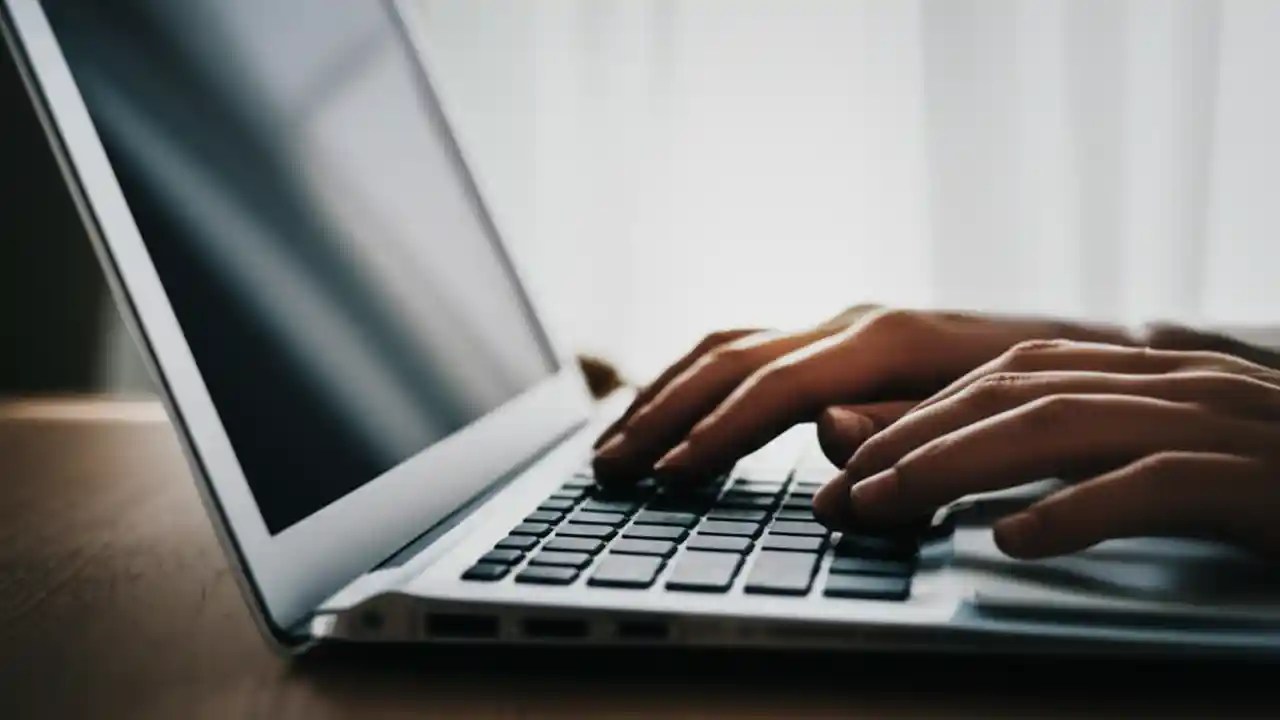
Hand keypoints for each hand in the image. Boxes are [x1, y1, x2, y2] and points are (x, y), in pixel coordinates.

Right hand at [592, 305, 1147, 485]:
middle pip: (730, 359)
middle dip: (663, 414)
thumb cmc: (1049, 395)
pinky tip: (674, 407)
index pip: (774, 387)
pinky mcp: (844, 338)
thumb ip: (904, 427)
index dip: (714, 434)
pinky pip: (749, 350)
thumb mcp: (991, 421)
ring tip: (616, 441)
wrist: (1098, 350)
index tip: (667, 477)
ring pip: (728, 346)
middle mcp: (854, 321)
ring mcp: (845, 325)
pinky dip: (697, 380)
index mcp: (886, 341)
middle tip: (610, 467)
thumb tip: (824, 428)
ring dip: (665, 392)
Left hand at [818, 339, 1279, 557]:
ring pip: (1063, 428)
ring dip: (961, 465)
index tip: (850, 461)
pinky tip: (1017, 541)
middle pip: (1014, 394)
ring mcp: (1217, 426)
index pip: (1007, 377)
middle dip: (914, 441)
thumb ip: (1087, 465)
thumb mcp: (1172, 466)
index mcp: (1145, 375)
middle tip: (842, 493)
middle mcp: (1171, 384)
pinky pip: (1154, 487)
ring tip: (892, 504)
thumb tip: (993, 495)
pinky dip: (1078, 511)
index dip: (919, 415)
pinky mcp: (1257, 483)